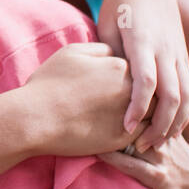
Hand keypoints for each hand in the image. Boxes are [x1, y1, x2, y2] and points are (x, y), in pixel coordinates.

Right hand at [22, 43, 149, 156]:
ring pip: (153, 114)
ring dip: (148, 115)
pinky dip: (140, 133)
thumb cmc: (49, 83)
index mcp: (121, 66)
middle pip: (153, 91)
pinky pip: (142, 135)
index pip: (142, 69)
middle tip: (133, 101)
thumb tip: (116, 53)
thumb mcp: (72, 53)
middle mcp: (131, 90)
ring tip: (136, 116)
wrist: (35, 118)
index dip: (135, 75)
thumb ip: (101, 49)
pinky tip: (128, 130)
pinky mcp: (122, 139)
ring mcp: (129, 116)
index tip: (123, 82)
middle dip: (148, 96)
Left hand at [97, 0, 188, 150]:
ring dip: (175, 122)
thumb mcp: (106, 28)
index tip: (126, 127)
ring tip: (158, 143)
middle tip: (141, 146)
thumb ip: (111, 59)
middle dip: (159, 125)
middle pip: (172, 95)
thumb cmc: (118, 4)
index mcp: (142, 41)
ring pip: (186, 94)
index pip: (146, 81)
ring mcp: (178, 52)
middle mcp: (166, 49)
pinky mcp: (183, 55)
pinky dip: (184, 110)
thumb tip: (108, 93)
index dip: (138, 108)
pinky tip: (173, 127)